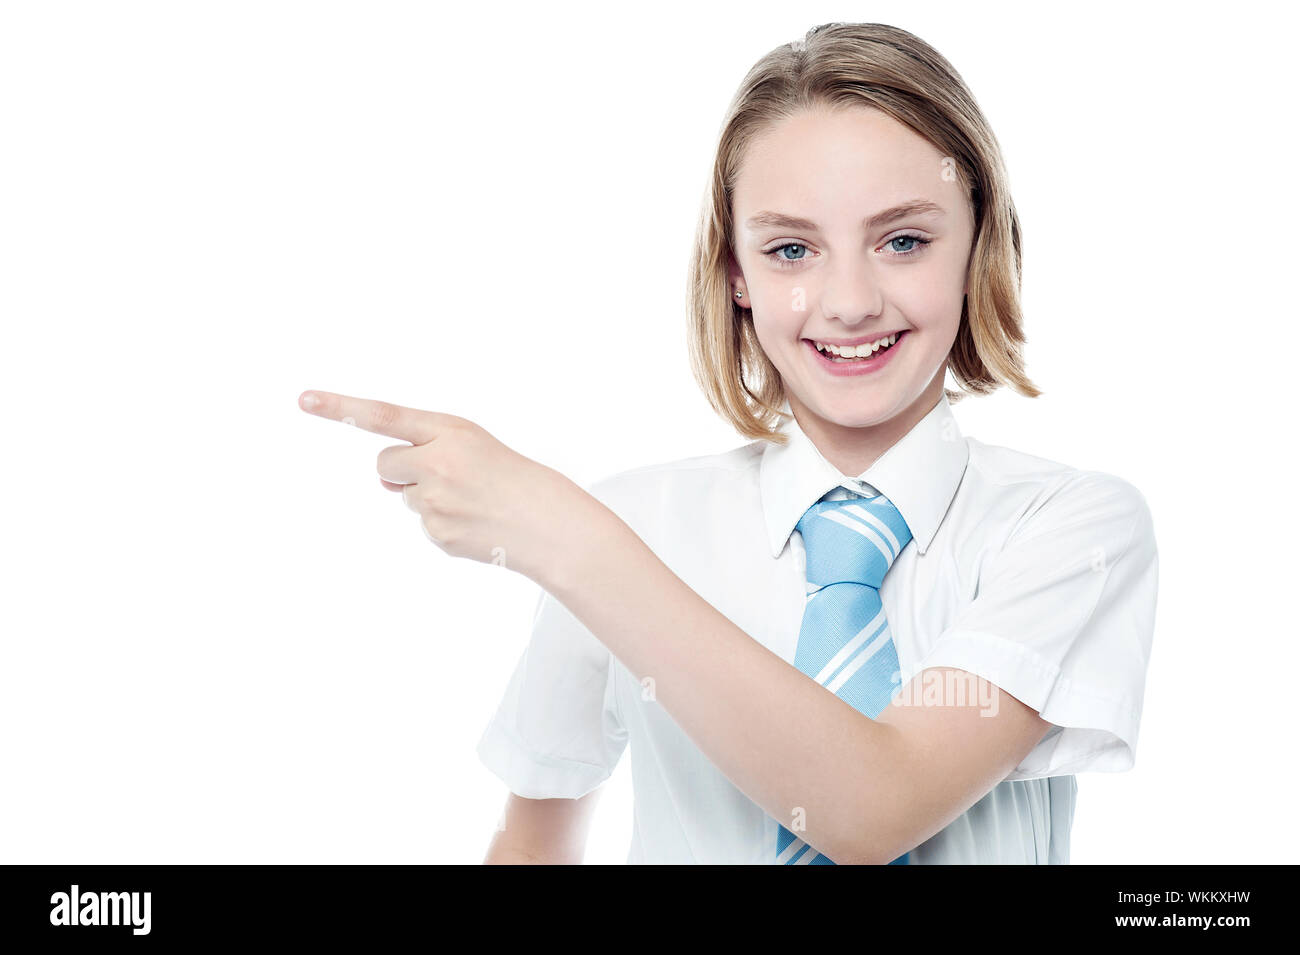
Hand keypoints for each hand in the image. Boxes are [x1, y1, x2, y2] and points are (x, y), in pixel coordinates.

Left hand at [298, 389, 587, 582]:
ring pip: (406, 496)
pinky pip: (423, 524)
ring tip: (472, 500)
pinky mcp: (437, 534)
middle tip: (449, 476)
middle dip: (405, 469)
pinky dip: (443, 523)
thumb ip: (425, 448)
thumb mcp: (474, 445)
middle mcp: (438, 464)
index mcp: (450, 431)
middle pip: (386, 463)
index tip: (305, 399)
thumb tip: (384, 479)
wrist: (548, 524)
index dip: (341, 407)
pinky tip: (473, 522)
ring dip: (430, 497)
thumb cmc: (513, 478)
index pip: (385, 415)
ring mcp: (435, 502)